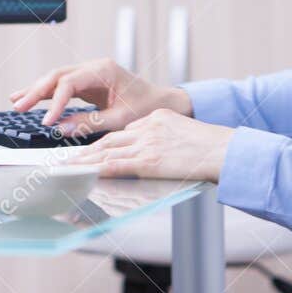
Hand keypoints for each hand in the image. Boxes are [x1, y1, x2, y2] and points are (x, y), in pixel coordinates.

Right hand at [9, 57, 188, 137]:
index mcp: (104, 70)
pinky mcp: (88, 82)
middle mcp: (94, 67)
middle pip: (57, 75)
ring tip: (15, 100)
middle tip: (18, 106)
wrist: (163, 102)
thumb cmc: (147, 108)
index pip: (69, 83)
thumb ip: (89, 123)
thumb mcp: (120, 120)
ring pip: (56, 78)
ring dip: (36, 90)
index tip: (46, 121)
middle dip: (35, 91)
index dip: (54, 102)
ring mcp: (90, 73)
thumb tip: (61, 128)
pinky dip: (46, 93)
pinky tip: (29, 97)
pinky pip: (62, 85)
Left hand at [78, 109, 234, 182]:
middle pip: (108, 140)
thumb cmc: (212, 146)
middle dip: (85, 151)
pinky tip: (84, 174)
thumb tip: (156, 151)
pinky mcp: (149, 161)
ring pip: (107, 152)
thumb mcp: (184, 131)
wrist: (225, 150)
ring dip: (83, 162)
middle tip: (66, 160)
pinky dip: (97, 170)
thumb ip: (165, 136)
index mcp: (156, 118)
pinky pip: (116, 165)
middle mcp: (147, 128)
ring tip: (66, 169)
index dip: (104, 144)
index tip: (91, 151)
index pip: (124, 132)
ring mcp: (147, 144)